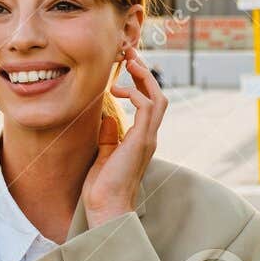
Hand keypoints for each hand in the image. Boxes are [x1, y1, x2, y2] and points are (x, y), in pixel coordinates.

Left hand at [82, 44, 166, 227]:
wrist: (106, 208)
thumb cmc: (102, 188)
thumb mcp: (104, 154)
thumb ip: (108, 135)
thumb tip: (108, 116)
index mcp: (141, 139)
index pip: (147, 102)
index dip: (139, 81)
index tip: (125, 65)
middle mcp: (149, 136)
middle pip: (157, 95)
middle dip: (144, 72)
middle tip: (129, 52)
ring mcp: (147, 138)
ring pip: (157, 98)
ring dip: (143, 77)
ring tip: (129, 62)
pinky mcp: (141, 141)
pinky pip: (147, 108)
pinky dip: (135, 94)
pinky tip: (117, 90)